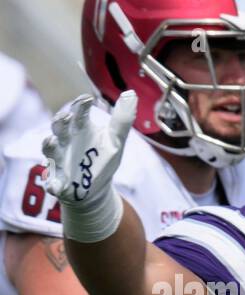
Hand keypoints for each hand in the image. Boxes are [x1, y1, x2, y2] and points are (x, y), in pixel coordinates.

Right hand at [41, 92, 133, 207]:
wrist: (95, 189)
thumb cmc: (102, 159)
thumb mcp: (115, 140)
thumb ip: (122, 119)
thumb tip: (131, 93)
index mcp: (81, 129)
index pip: (79, 113)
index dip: (81, 105)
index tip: (88, 99)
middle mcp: (66, 140)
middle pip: (59, 127)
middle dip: (60, 121)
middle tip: (66, 116)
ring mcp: (59, 159)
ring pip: (50, 149)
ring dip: (49, 144)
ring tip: (51, 140)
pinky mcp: (58, 180)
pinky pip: (52, 182)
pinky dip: (52, 184)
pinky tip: (55, 186)